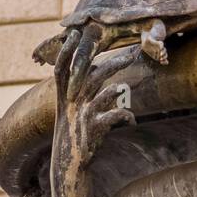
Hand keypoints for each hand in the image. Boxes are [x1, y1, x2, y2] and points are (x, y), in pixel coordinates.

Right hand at [53, 23, 141, 169]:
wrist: (68, 163)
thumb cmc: (74, 133)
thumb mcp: (73, 109)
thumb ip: (84, 88)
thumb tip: (98, 66)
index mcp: (63, 97)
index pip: (62, 68)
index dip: (67, 51)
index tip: (75, 33)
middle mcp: (71, 103)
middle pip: (91, 75)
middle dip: (112, 62)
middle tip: (133, 53)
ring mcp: (82, 116)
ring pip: (105, 92)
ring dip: (122, 85)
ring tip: (134, 88)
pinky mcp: (94, 129)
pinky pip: (115, 116)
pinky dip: (126, 116)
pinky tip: (132, 121)